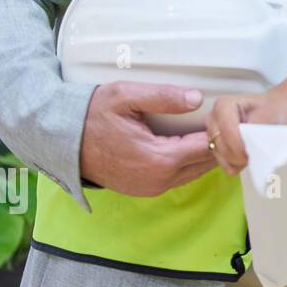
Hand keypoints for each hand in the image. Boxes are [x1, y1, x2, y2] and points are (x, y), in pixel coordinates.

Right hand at [79, 82, 213, 195]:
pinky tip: (188, 143)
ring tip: (207, 129)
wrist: (62, 141)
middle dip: (216, 143)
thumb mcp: (126, 96)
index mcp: (160, 159)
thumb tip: (197, 98)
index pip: (208, 147)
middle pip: (206, 163)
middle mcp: (159, 180)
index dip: (220, 130)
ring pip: (194, 172)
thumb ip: (164, 96)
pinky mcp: (145, 190)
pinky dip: (189, 163)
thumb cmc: (92, 116)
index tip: (223, 114)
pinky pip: (179, 178)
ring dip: (204, 154)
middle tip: (222, 121)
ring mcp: (151, 188)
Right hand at [201, 71, 286, 174]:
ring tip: (255, 151)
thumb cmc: (273, 110)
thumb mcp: (269, 117)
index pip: (227, 132)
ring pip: (222, 158)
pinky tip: (248, 156)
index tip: (257, 151)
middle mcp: (212, 119)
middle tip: (259, 152)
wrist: (276, 111)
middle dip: (241, 155)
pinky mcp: (215, 147)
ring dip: (240, 161)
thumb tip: (251, 152)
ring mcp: (211, 134)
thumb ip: (256, 133)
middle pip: (222, 147)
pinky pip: (224, 165)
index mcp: (223, 105)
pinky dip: (238, 165)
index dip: (241, 146)